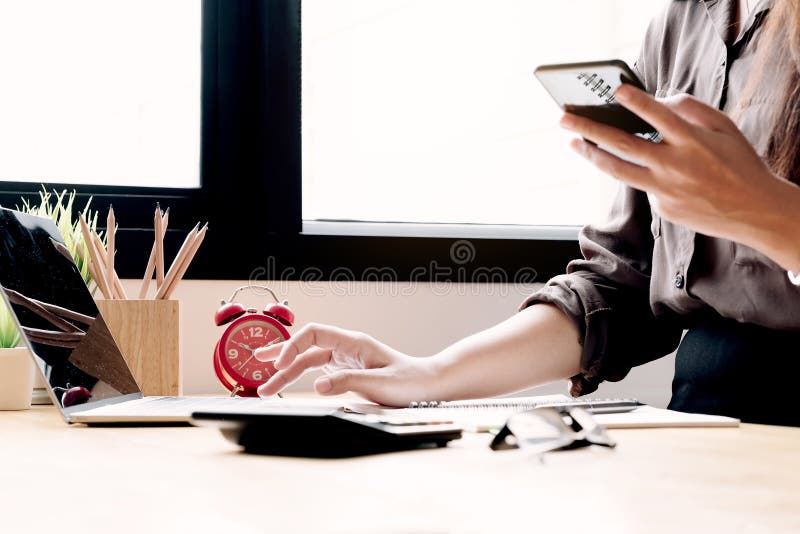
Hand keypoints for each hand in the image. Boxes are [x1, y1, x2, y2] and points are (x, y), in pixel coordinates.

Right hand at [253, 323, 436, 405]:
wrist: (427, 385)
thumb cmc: (409, 381)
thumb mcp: (378, 383)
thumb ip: (346, 382)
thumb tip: (317, 385)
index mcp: (353, 342)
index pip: (314, 333)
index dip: (292, 345)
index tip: (278, 364)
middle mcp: (346, 347)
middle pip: (305, 349)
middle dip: (280, 360)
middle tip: (257, 374)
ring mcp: (345, 359)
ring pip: (308, 361)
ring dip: (286, 372)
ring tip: (265, 387)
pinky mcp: (346, 371)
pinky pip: (317, 370)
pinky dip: (300, 377)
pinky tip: (287, 382)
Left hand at [559, 85, 799, 267]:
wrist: (754, 211)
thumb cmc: (739, 164)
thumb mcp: (725, 128)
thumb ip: (691, 110)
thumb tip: (659, 100)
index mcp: (693, 141)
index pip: (658, 116)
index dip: (636, 101)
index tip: (614, 90)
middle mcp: (675, 166)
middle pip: (622, 144)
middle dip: (588, 129)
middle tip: (564, 118)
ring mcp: (665, 190)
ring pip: (618, 171)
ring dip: (591, 155)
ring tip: (573, 142)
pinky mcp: (662, 209)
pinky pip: (644, 186)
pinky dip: (639, 174)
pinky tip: (642, 169)